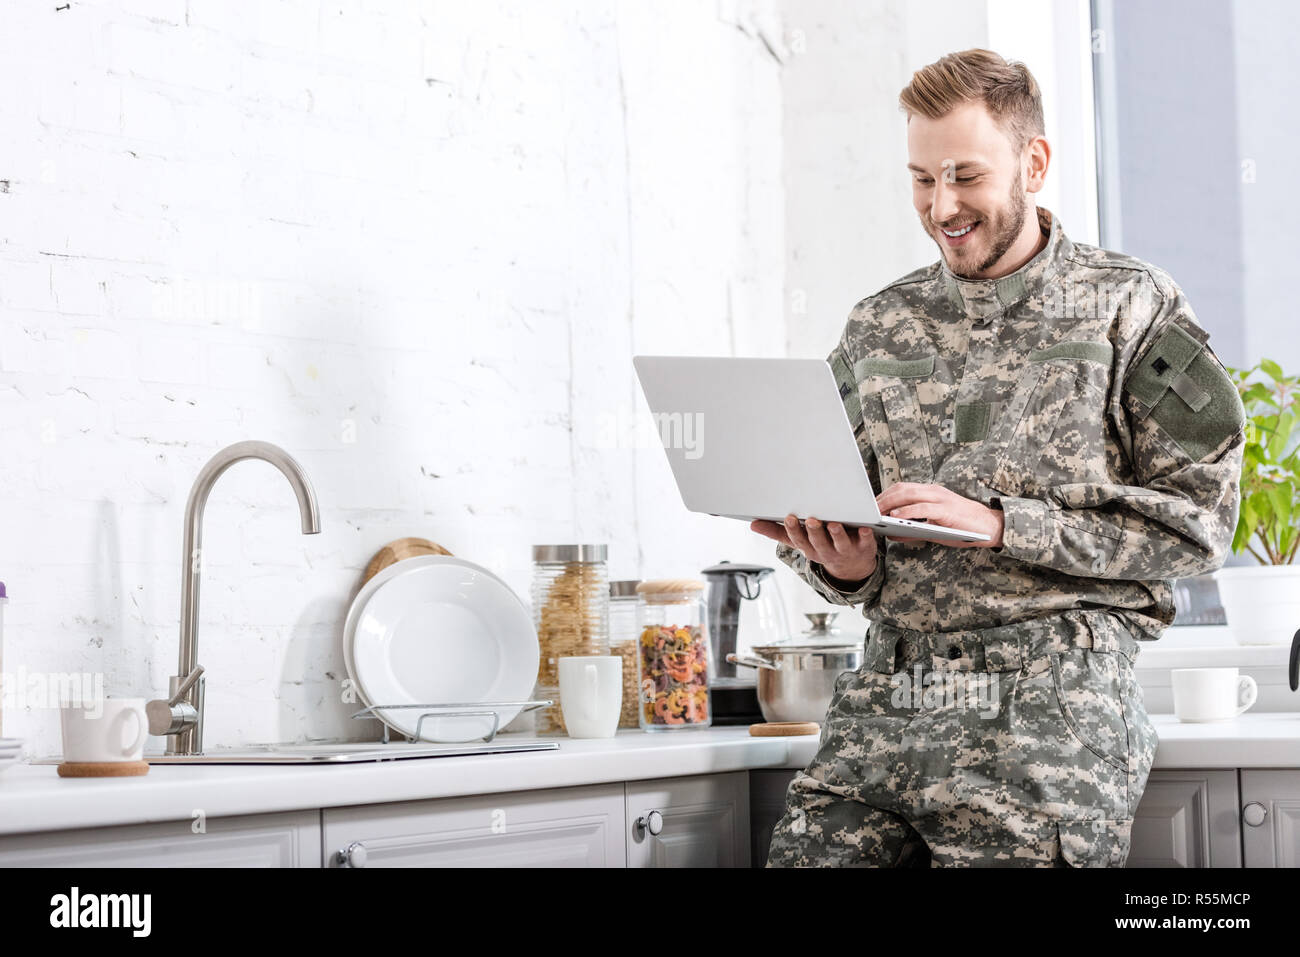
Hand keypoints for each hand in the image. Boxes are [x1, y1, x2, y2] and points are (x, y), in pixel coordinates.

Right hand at [750, 514, 878, 581]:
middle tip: (813, 519)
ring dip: (837, 535)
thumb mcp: (799, 542)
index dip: (795, 530)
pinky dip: (866, 536)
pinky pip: (866, 543)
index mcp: (809, 548)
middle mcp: (826, 552)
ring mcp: (845, 551)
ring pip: (840, 544)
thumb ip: (776, 532)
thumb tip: (753, 524)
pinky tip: (865, 528)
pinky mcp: (864, 548)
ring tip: (835, 524)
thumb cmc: (822, 547)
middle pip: (819, 542)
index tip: (790, 518)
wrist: (851, 568)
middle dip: (815, 532)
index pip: (799, 540)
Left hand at [872, 482, 1003, 547]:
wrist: (989, 527)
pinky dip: (907, 511)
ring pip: (909, 495)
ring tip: (876, 513)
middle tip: (867, 509)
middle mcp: (934, 492)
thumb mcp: (934, 528)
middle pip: (901, 489)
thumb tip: (892, 535)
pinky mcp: (947, 510)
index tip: (869, 505)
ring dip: (890, 503)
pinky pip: (923, 508)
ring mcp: (941, 499)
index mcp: (930, 492)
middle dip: (882, 498)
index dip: (884, 495)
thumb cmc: (961, 527)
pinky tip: (896, 516)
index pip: (902, 488)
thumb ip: (913, 530)